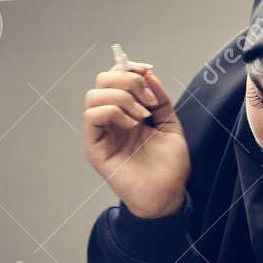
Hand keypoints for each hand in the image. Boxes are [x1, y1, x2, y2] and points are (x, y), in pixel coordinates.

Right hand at [84, 68, 189, 219]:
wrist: (168, 194)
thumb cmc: (169, 166)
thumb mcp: (170, 124)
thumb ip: (160, 98)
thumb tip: (148, 74)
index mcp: (127, 111)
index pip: (116, 77)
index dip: (129, 68)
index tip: (147, 72)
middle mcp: (112, 120)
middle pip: (102, 80)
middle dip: (127, 80)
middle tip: (147, 99)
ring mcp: (103, 133)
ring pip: (94, 96)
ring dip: (121, 97)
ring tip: (142, 115)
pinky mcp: (96, 148)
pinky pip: (92, 118)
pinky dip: (112, 112)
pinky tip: (131, 125)